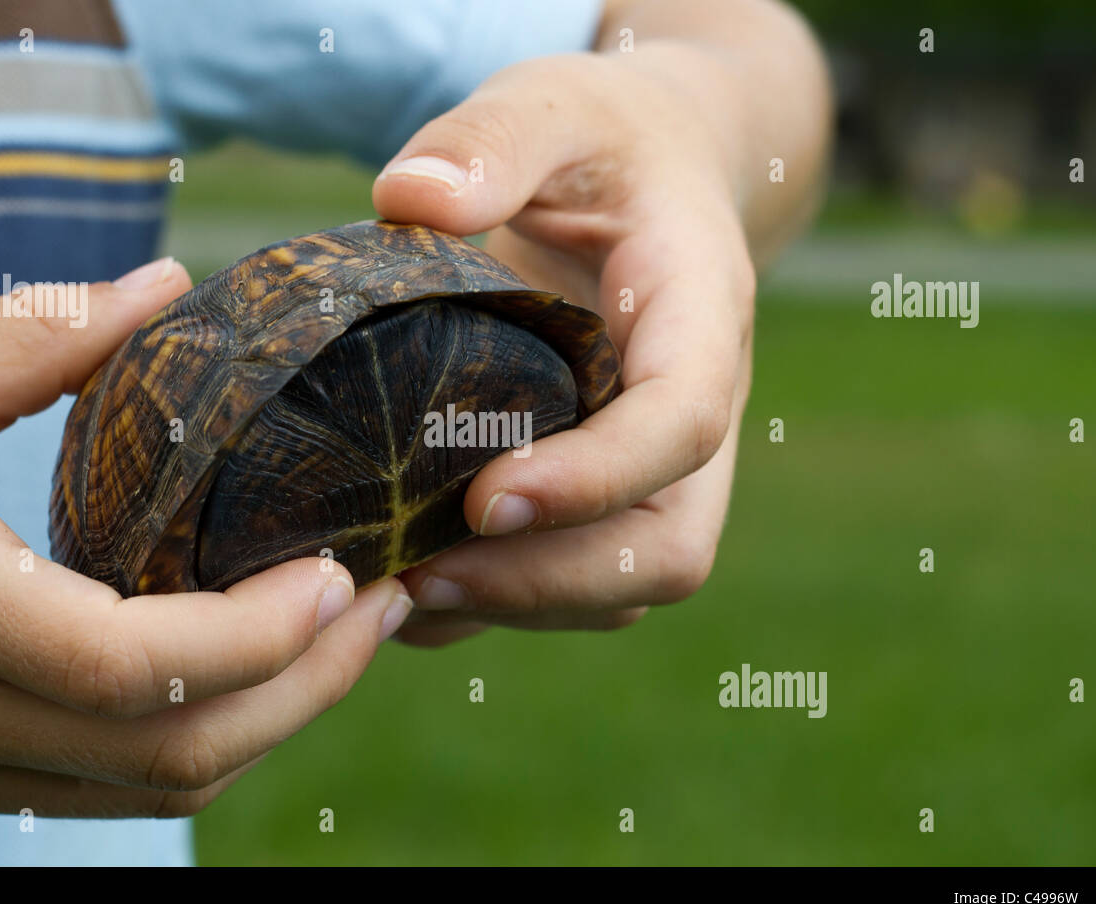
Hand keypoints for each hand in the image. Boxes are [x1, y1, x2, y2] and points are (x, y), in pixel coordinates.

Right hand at [0, 260, 411, 814]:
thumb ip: (27, 336)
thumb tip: (163, 286)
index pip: (128, 669)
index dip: (257, 638)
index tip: (341, 573)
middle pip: (174, 754)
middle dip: (308, 687)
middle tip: (388, 602)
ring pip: (160, 789)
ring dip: (276, 719)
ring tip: (347, 633)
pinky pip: (122, 790)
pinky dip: (214, 737)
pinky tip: (258, 666)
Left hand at [372, 51, 771, 642]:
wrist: (643, 182)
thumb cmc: (601, 142)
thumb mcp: (555, 106)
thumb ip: (495, 138)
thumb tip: (409, 200)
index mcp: (699, 315)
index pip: (684, 420)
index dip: (598, 478)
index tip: (484, 500)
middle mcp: (694, 410)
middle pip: (668, 545)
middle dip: (550, 580)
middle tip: (418, 571)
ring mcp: (655, 464)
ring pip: (621, 583)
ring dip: (514, 604)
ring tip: (395, 585)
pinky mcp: (605, 490)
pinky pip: (573, 582)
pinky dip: (492, 602)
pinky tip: (402, 575)